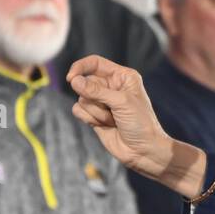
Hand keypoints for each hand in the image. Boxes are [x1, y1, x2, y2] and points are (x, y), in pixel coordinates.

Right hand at [66, 55, 206, 197]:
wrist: (143, 150)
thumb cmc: (140, 123)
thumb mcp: (121, 102)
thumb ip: (96, 91)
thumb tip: (74, 81)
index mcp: (122, 76)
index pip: (95, 63)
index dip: (80, 67)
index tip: (71, 78)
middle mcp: (111, 86)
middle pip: (85, 82)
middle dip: (94, 98)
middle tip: (111, 110)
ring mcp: (102, 101)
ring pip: (81, 98)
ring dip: (95, 111)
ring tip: (113, 120)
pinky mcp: (94, 115)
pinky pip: (78, 110)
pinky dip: (88, 118)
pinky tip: (104, 125)